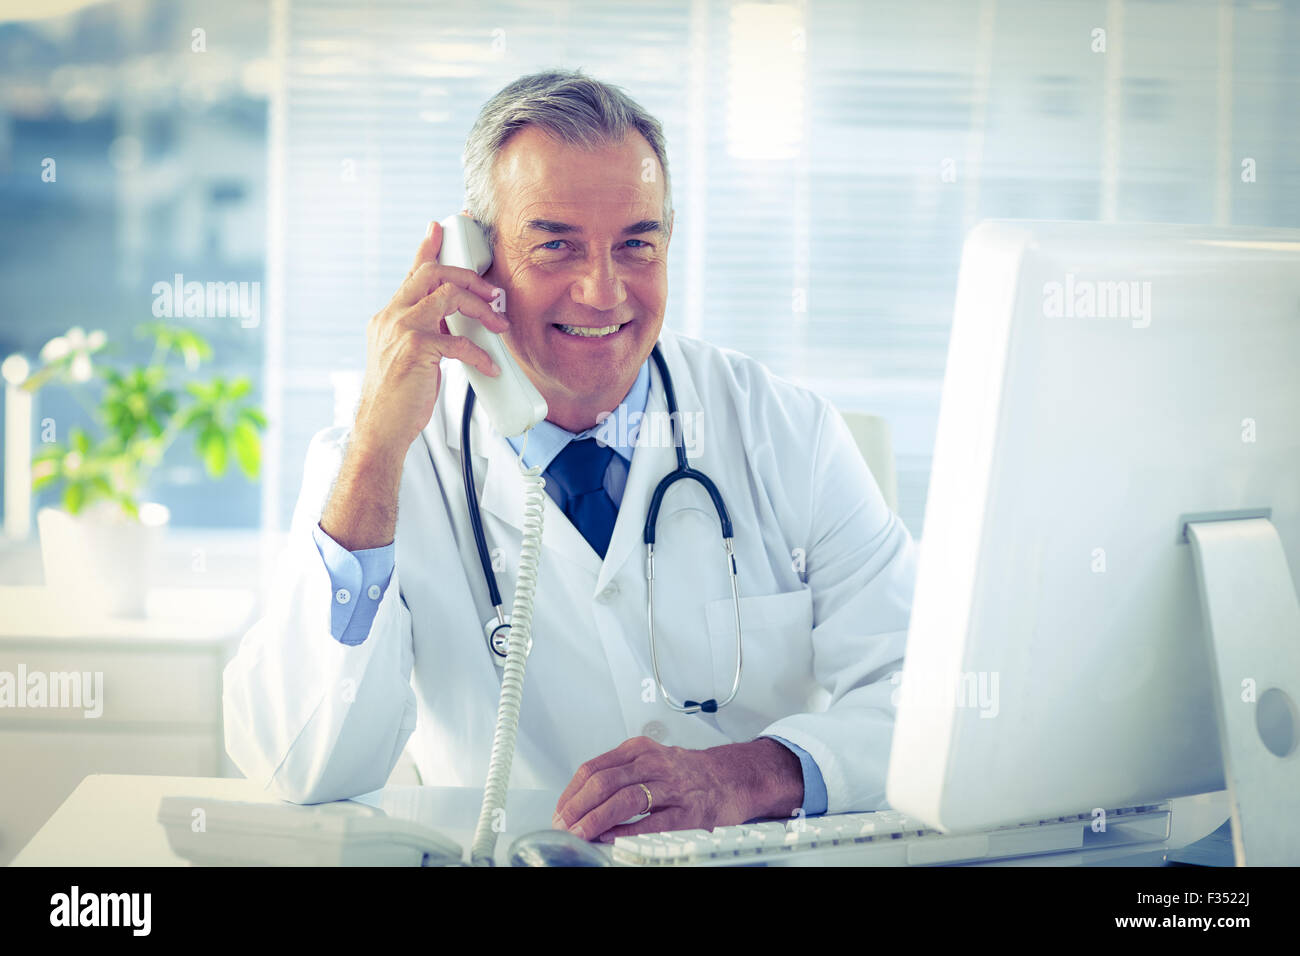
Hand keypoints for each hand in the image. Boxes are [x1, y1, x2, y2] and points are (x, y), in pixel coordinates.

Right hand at [352, 219, 509, 455]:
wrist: (381, 427)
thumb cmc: (398, 397)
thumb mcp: (408, 356)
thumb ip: (426, 334)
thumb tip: (456, 326)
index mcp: (390, 316)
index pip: (412, 273)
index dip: (428, 248)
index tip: (439, 227)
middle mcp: (391, 316)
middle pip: (433, 273)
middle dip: (468, 276)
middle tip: (492, 294)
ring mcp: (401, 331)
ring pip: (448, 297)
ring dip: (480, 309)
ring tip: (498, 325)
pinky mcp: (415, 350)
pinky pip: (458, 342)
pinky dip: (480, 354)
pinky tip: (490, 366)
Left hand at [552, 736, 804, 842]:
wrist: (733, 777)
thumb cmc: (687, 772)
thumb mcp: (650, 760)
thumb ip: (619, 775)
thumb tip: (580, 801)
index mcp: (638, 750)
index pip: (594, 768)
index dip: (571, 793)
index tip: (559, 813)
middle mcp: (653, 763)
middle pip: (605, 782)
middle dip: (578, 808)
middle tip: (563, 827)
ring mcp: (672, 786)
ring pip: (626, 799)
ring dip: (597, 819)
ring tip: (581, 835)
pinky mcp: (689, 811)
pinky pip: (653, 822)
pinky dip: (629, 831)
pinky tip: (612, 839)